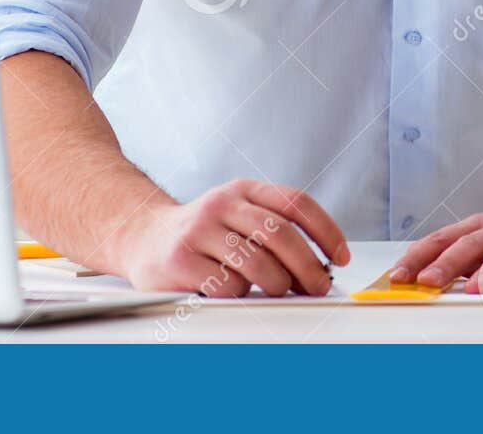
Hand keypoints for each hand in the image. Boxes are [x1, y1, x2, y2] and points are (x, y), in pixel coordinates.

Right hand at [113, 178, 348, 297]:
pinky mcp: (180, 259)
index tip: (341, 256)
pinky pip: (226, 285)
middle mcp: (221, 203)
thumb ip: (274, 229)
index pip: (295, 202)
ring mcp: (199, 230)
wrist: (141, 235)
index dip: (326, 230)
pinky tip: (234, 290)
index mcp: (243, 189)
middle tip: (318, 285)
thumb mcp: (237, 214)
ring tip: (278, 290)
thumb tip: (320, 264)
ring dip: (277, 284)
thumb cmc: (201, 231)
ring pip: (257, 263)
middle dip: (308, 266)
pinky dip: (240, 294)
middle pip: (280, 234)